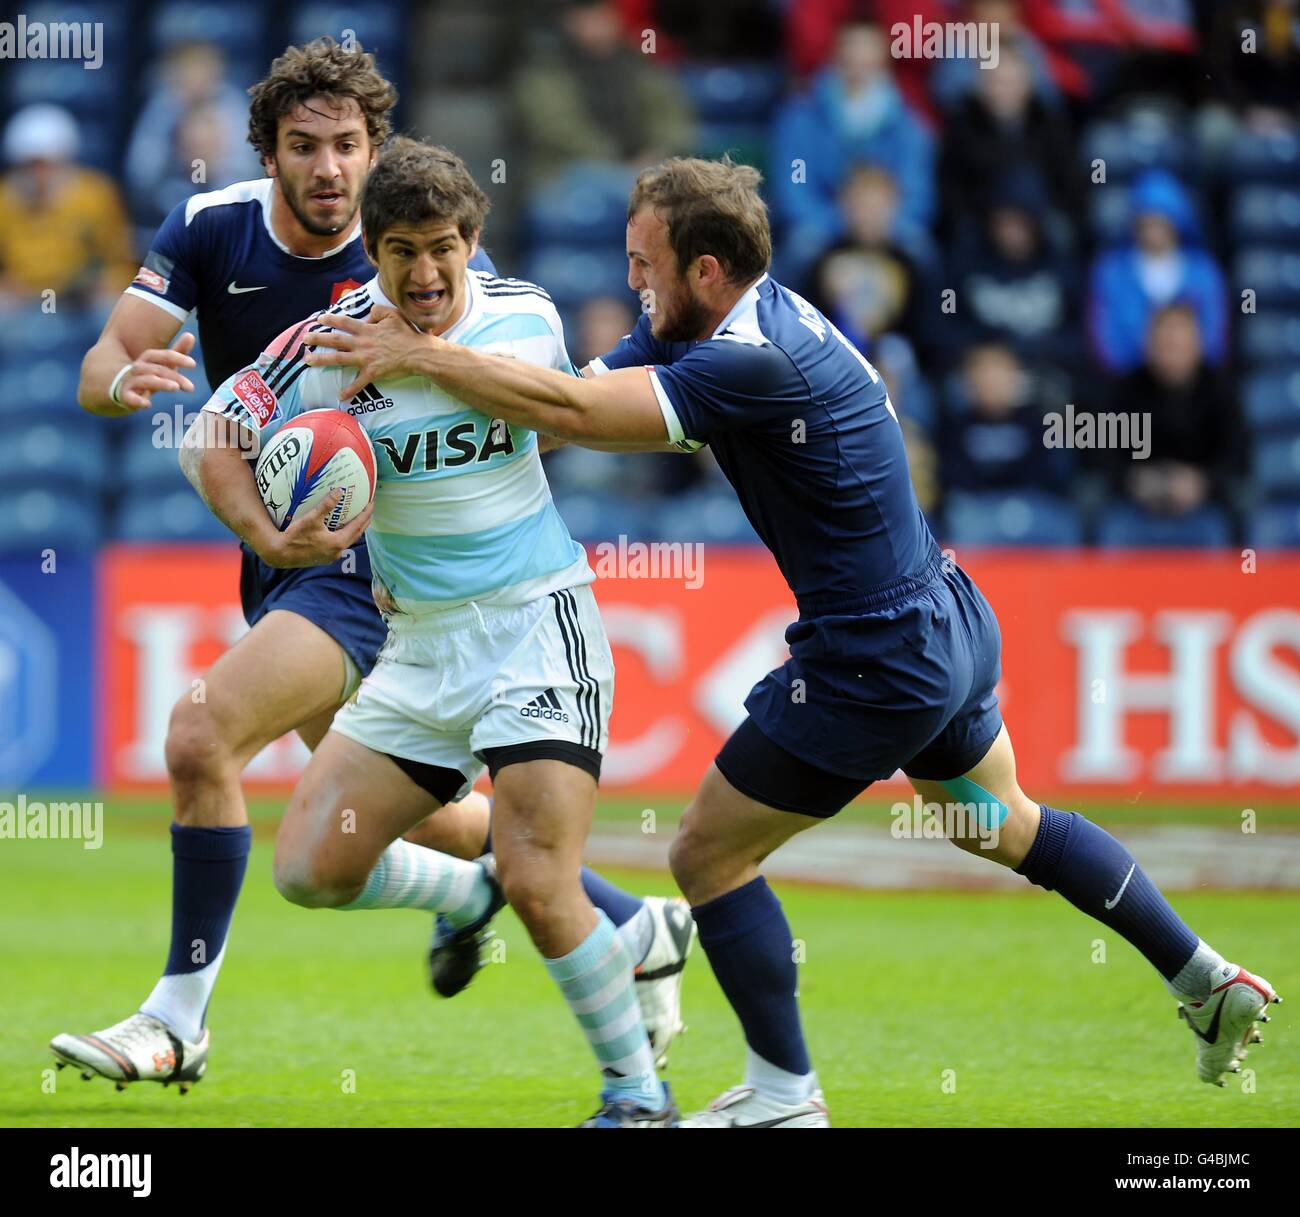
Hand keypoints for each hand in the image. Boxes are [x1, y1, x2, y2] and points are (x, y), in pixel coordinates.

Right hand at [112, 331, 197, 410]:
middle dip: (174, 376)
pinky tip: (146, 404)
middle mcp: (138, 369)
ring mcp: (130, 382)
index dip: (176, 357)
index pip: (160, 355)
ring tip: (175, 387)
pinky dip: (137, 400)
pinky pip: (129, 397)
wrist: (121, 391)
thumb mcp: (163, 365)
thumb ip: (177, 352)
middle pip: (156, 369)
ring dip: (160, 383)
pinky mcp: (125, 396)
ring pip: (144, 380)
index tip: (193, 364)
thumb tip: (190, 335)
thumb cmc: (147, 376)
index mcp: (147, 360)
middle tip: (191, 387)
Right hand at [258, 488, 372, 567]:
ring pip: (348, 541)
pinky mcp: (323, 558)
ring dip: (353, 529)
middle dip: (363, 522)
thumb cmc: (295, 536)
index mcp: (338, 542)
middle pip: (356, 534)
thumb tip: (339, 491)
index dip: (366, 514)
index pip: (358, 526)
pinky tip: (338, 530)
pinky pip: (339, 545)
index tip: (371, 503)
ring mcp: (331, 557)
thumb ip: (326, 505)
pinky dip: (343, 535)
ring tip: (356, 519)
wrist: (280, 554)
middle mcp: (338, 552)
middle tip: (368, 510)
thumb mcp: (311, 518)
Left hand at [303, 305, 431, 397]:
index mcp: (367, 329)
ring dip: (322, 360)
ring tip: (308, 360)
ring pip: (339, 359)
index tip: (319, 319)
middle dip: (318, 338)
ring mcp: (366, 359)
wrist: (417, 353)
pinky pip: (359, 383)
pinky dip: (350, 390)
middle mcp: (362, 344)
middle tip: (305, 339)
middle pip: (335, 340)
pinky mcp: (372, 373)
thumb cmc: (407, 334)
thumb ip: (378, 311)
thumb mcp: (393, 315)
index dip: (331, 320)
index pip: (344, 322)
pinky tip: (340, 396)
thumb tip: (368, 315)